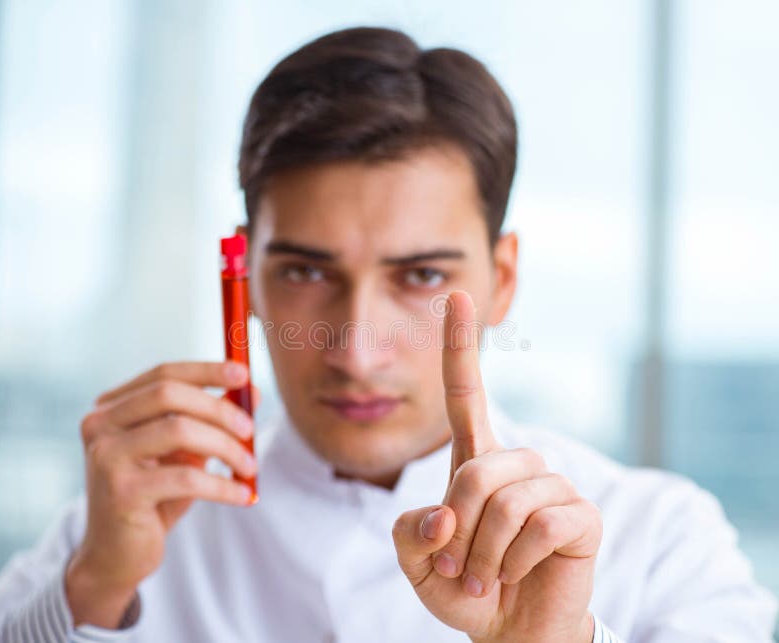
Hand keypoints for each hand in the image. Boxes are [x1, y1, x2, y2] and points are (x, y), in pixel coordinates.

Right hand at [66, 360, 258, 627]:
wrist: (116, 556)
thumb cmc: (155, 497)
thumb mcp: (186, 453)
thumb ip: (212, 420)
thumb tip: (254, 391)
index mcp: (112, 409)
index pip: (163, 374)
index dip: (206, 371)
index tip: (244, 373)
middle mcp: (100, 426)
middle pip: (169, 394)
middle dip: (218, 407)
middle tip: (250, 429)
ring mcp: (106, 458)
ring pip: (179, 431)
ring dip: (225, 447)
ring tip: (249, 466)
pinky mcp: (120, 492)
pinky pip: (186, 477)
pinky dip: (222, 484)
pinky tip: (243, 494)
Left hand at [392, 291, 600, 642]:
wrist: (513, 634)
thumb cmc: (466, 590)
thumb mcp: (420, 563)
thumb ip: (410, 535)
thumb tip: (444, 513)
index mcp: (477, 460)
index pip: (466, 394)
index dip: (459, 346)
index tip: (455, 295)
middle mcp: (517, 463)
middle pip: (475, 470)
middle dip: (459, 529)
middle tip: (460, 568)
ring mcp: (553, 485)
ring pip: (506, 499)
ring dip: (484, 553)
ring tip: (487, 578)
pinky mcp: (583, 514)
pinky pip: (540, 525)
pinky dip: (515, 562)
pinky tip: (520, 574)